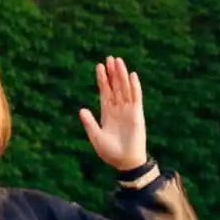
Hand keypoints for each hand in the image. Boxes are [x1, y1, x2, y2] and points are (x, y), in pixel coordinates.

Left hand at [79, 56, 148, 171]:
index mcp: (107, 112)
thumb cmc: (110, 152)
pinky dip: (134, 86)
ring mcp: (128, 110)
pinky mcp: (137, 115)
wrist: (125, 162)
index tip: (99, 66)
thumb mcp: (96, 137)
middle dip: (112, 72)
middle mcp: (118, 109)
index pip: (104, 91)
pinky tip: (132, 75)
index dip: (102, 79)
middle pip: (115, 86)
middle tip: (109, 57)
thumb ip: (89, 123)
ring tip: (118, 61)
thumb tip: (81, 109)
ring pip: (124, 88)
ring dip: (121, 75)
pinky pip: (136, 97)